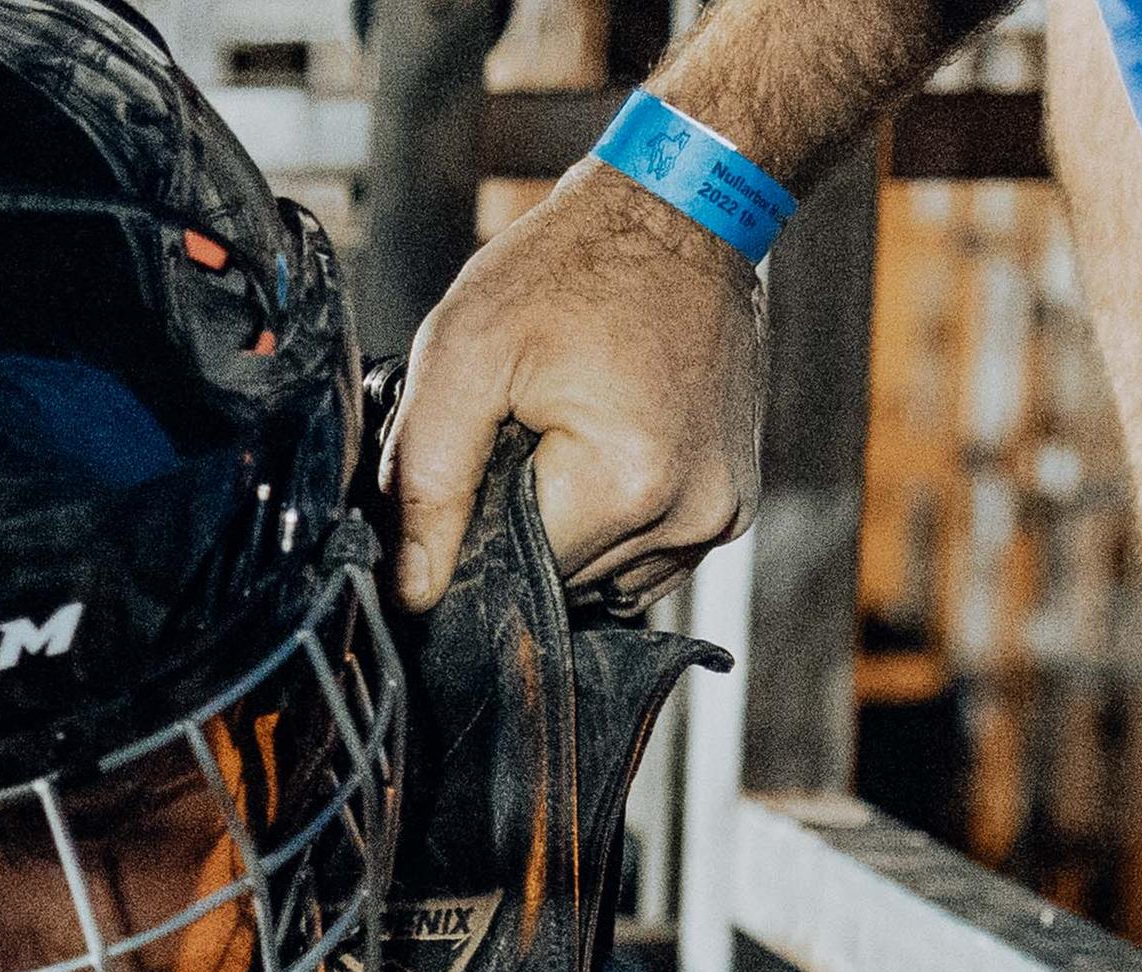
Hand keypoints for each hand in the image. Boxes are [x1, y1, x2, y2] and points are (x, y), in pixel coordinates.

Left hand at [392, 168, 762, 609]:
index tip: (476, 467)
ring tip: (569, 432)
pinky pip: (645, 557)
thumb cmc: (571, 266)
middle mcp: (687, 518)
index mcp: (624, 488)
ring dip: (568, 524)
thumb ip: (425, 481)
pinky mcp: (729, 510)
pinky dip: (611, 521)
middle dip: (524, 523)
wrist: (680, 210)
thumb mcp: (464, 354)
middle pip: (562, 581)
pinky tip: (605, 448)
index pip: (513, 578)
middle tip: (524, 431)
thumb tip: (412, 592)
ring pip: (601, 576)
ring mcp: (718, 518)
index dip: (475, 534)